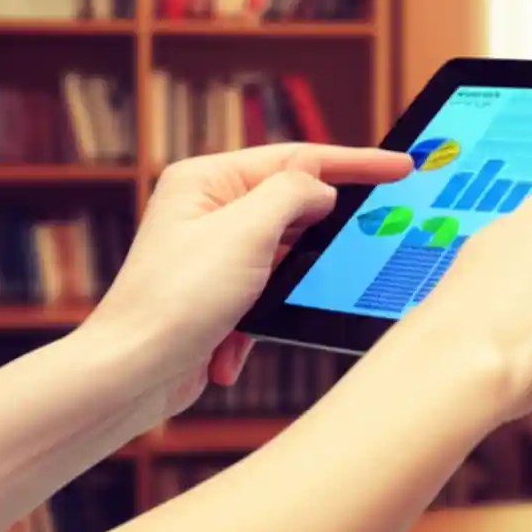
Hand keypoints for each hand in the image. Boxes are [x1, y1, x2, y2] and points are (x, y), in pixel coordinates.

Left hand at [83, 144, 412, 418]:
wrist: (132, 372)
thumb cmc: (176, 299)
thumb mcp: (247, 232)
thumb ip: (293, 195)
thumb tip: (322, 189)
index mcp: (206, 179)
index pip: (297, 159)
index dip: (355, 162)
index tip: (400, 166)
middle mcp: (207, 208)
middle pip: (291, 204)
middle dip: (317, 234)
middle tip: (362, 237)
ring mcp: (211, 251)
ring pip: (282, 255)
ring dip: (282, 287)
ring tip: (268, 304)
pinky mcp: (216, 292)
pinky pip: (264, 294)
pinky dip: (260, 319)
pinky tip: (232, 343)